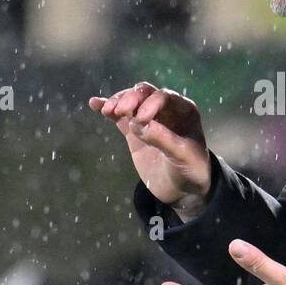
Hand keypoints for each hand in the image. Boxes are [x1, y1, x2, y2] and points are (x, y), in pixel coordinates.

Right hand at [89, 82, 211, 214]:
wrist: (183, 190)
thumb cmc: (190, 170)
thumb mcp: (182, 156)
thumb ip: (162, 139)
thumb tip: (138, 124)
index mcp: (183, 110)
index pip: (164, 97)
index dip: (150, 103)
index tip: (139, 118)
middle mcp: (166, 110)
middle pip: (145, 94)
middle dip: (131, 98)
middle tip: (120, 110)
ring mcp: (149, 119)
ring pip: (131, 101)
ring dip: (118, 102)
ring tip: (107, 109)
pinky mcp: (135, 131)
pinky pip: (120, 117)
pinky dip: (108, 109)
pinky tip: (95, 103)